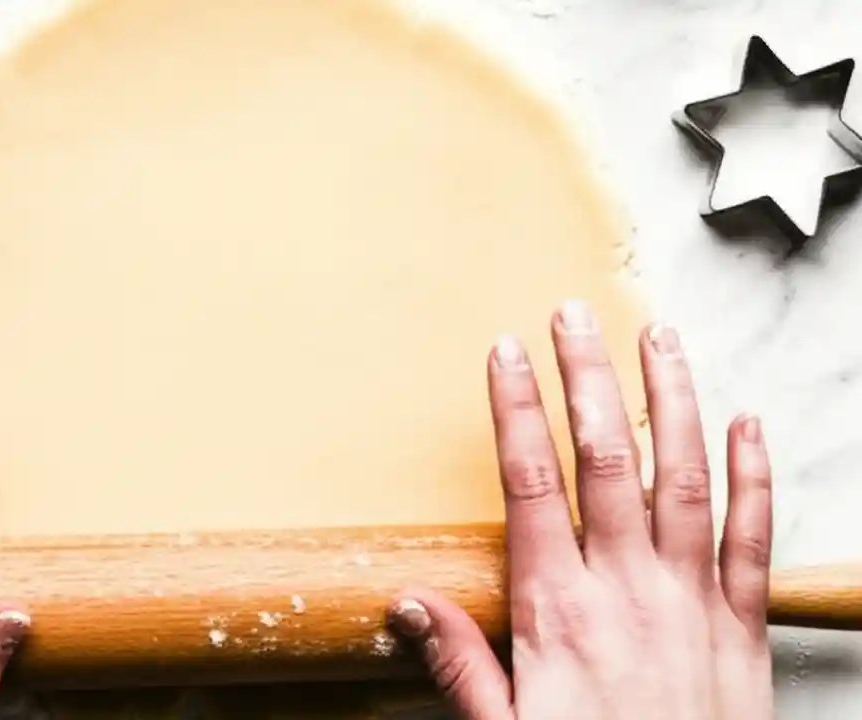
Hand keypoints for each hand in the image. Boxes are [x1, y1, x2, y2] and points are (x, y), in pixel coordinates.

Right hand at [389, 301, 772, 718]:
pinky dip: (753, 475)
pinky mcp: (742, 626)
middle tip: (576, 316)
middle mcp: (628, 590)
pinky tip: (746, 424)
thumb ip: (461, 664)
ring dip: (671, 401)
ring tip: (659, 340)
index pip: (530, 484)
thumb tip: (411, 602)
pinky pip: (753, 536)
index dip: (516, 411)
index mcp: (560, 611)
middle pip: (605, 460)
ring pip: (683, 479)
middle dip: (588, 378)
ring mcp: (692, 601)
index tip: (505, 355)